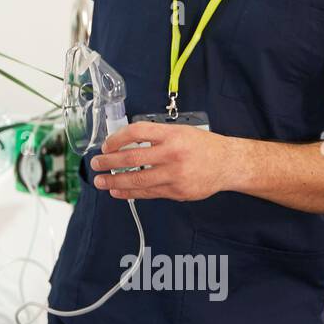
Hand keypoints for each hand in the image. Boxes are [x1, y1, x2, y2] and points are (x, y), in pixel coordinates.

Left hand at [88, 122, 236, 201]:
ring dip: (114, 181)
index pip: (136, 132)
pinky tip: (118, 191)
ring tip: (101, 181)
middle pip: (132, 158)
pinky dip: (130, 193)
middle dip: (109, 162)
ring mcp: (175, 175)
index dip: (116, 139)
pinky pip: (148, 193)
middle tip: (96, 164)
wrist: (228, 164)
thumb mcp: (180, 131)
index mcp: (172, 135)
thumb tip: (124, 144)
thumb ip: (155, 137)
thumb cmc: (202, 146)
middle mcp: (172, 154)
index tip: (106, 145)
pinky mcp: (177, 192)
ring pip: (137, 180)